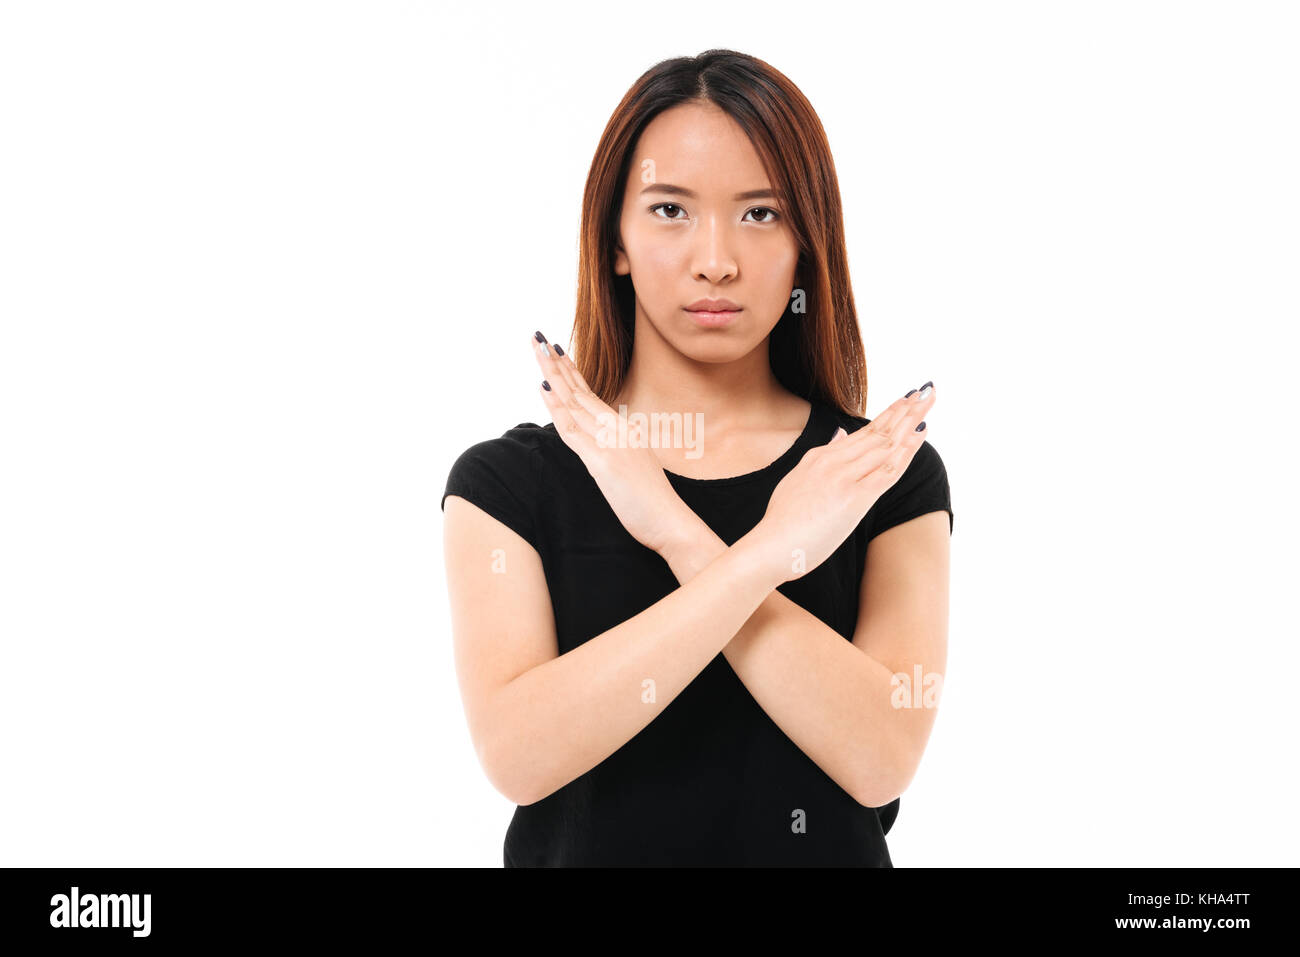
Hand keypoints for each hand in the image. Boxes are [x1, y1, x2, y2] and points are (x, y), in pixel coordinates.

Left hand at [529, 332, 696, 554]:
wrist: (671, 521)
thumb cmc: (653, 502)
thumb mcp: (634, 469)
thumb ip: (618, 454)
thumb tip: (602, 449)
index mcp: (623, 431)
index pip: (591, 396)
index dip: (572, 373)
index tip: (556, 352)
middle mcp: (616, 430)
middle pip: (580, 391)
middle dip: (557, 363)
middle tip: (539, 338)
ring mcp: (610, 443)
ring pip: (574, 402)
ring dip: (554, 374)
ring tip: (539, 349)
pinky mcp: (603, 461)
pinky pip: (573, 429)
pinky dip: (557, 406)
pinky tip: (545, 387)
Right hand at [750, 382, 937, 583]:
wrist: (770, 545)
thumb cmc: (782, 522)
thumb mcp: (798, 480)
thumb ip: (821, 457)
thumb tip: (838, 434)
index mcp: (818, 457)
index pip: (862, 433)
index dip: (887, 416)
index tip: (906, 401)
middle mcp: (832, 461)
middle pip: (877, 431)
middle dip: (904, 410)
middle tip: (926, 392)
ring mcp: (844, 477)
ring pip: (885, 444)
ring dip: (910, 422)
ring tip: (928, 402)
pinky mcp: (854, 498)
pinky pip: (887, 470)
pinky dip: (906, 451)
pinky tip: (920, 435)